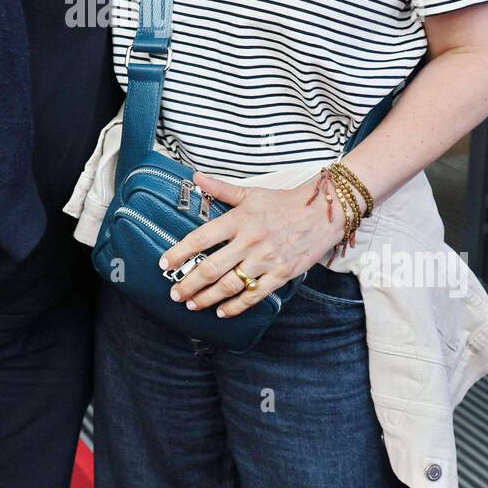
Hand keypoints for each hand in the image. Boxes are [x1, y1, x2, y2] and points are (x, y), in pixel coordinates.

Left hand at [158, 170, 347, 317]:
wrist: (323, 213)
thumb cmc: (284, 203)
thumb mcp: (251, 193)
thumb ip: (220, 188)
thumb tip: (195, 177)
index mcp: (239, 219)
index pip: (201, 238)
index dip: (180, 253)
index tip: (165, 264)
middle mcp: (249, 242)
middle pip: (211, 268)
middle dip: (188, 284)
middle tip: (174, 293)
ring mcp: (265, 260)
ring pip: (228, 286)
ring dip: (206, 298)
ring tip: (191, 304)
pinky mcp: (280, 275)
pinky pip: (253, 296)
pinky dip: (234, 306)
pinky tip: (221, 311)